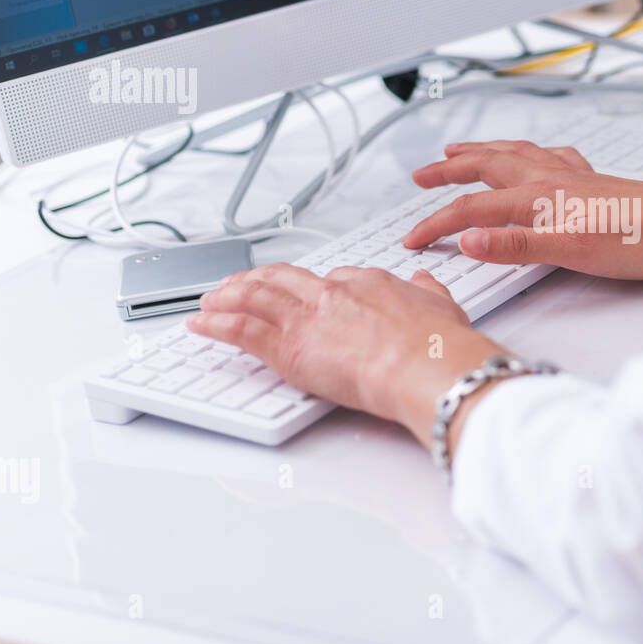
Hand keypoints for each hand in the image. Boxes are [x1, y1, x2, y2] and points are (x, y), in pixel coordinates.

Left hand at [186, 263, 506, 445]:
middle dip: (256, 280)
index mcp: (369, 282)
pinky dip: (215, 324)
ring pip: (254, 296)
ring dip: (226, 296)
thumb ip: (428, 292)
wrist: (426, 364)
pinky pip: (240, 329)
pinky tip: (200, 324)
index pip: (331, 278)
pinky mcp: (289, 346)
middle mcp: (333, 292)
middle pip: (283, 279)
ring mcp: (308, 316)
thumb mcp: (442, 307)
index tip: (301, 294)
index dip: (310, 286)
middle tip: (238, 285)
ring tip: (209, 300)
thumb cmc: (438, 345)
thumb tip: (424, 280)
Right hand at [404, 140, 642, 279]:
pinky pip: (547, 156)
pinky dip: (528, 151)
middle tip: (421, 175)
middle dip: (449, 171)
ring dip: (481, 152)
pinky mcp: (590, 181)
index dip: (436, 224)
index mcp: (537, 198)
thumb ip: (515, 246)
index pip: (472, 210)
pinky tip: (534, 155)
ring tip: (461, 152)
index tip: (413, 238)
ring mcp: (570, 177)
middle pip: (486, 167)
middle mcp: (549, 180)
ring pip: (514, 154)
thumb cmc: (636, 240)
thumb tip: (468, 241)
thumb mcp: (570, 251)